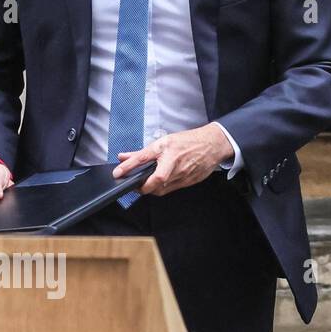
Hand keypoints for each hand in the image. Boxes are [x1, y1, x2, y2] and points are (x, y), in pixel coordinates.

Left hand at [112, 124, 231, 195]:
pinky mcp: (188, 182)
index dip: (128, 167)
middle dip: (142, 187)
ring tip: (148, 183)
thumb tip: (123, 157)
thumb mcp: (163, 142)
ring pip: (161, 189)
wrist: (212, 145)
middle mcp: (174, 163)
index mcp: (166, 149)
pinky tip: (162, 183)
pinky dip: (163, 188)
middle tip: (136, 185)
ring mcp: (182, 174)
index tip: (118, 173)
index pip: (143, 159)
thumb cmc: (188, 142)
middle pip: (154, 182)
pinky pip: (171, 190)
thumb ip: (142, 153)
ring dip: (152, 188)